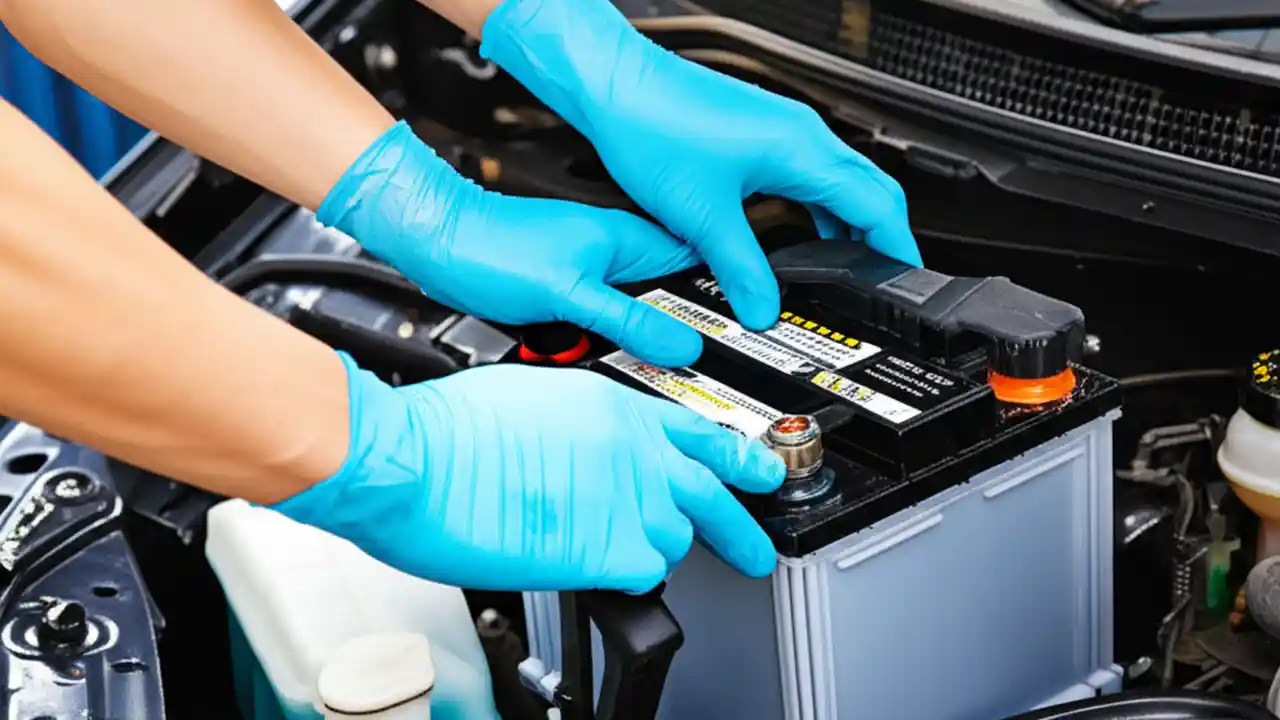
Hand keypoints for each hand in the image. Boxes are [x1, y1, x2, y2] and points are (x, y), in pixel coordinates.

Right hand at [273, 353, 785, 591]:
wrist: (410, 456)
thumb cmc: (445, 428)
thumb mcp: (533, 397)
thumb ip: (584, 425)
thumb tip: (597, 451)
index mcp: (612, 404)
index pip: (700, 431)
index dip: (739, 457)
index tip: (762, 471)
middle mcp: (629, 447)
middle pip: (710, 492)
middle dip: (740, 528)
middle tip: (756, 549)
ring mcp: (622, 495)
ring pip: (673, 538)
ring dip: (654, 548)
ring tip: (622, 553)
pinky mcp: (603, 544)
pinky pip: (641, 571)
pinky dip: (627, 576)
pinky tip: (599, 567)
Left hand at [318, 121, 702, 366]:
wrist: (436, 243)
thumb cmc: (491, 250)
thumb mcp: (570, 292)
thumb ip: (628, 319)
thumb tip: (681, 346)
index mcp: (630, 238)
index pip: (700, 265)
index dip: (722, 300)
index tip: (738, 334)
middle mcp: (617, 251)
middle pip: (671, 298)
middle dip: (681, 332)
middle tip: (691, 365)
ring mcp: (594, 271)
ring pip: (638, 313)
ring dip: (640, 339)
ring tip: (646, 365)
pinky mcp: (570, 289)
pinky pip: (605, 321)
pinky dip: (605, 341)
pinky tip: (596, 354)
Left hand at [479, 0, 920, 329]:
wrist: (615, 84)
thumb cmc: (652, 126)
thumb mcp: (700, 217)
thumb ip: (739, 269)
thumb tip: (762, 309)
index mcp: (801, 150)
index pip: (876, 205)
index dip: (896, 249)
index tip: (907, 280)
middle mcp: (801, 133)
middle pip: (870, 190)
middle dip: (882, 238)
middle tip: (885, 281)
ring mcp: (784, 129)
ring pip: (840, 181)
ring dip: (849, 223)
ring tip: (845, 266)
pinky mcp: (763, 131)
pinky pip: (811, 174)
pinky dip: (819, 208)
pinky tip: (801, 234)